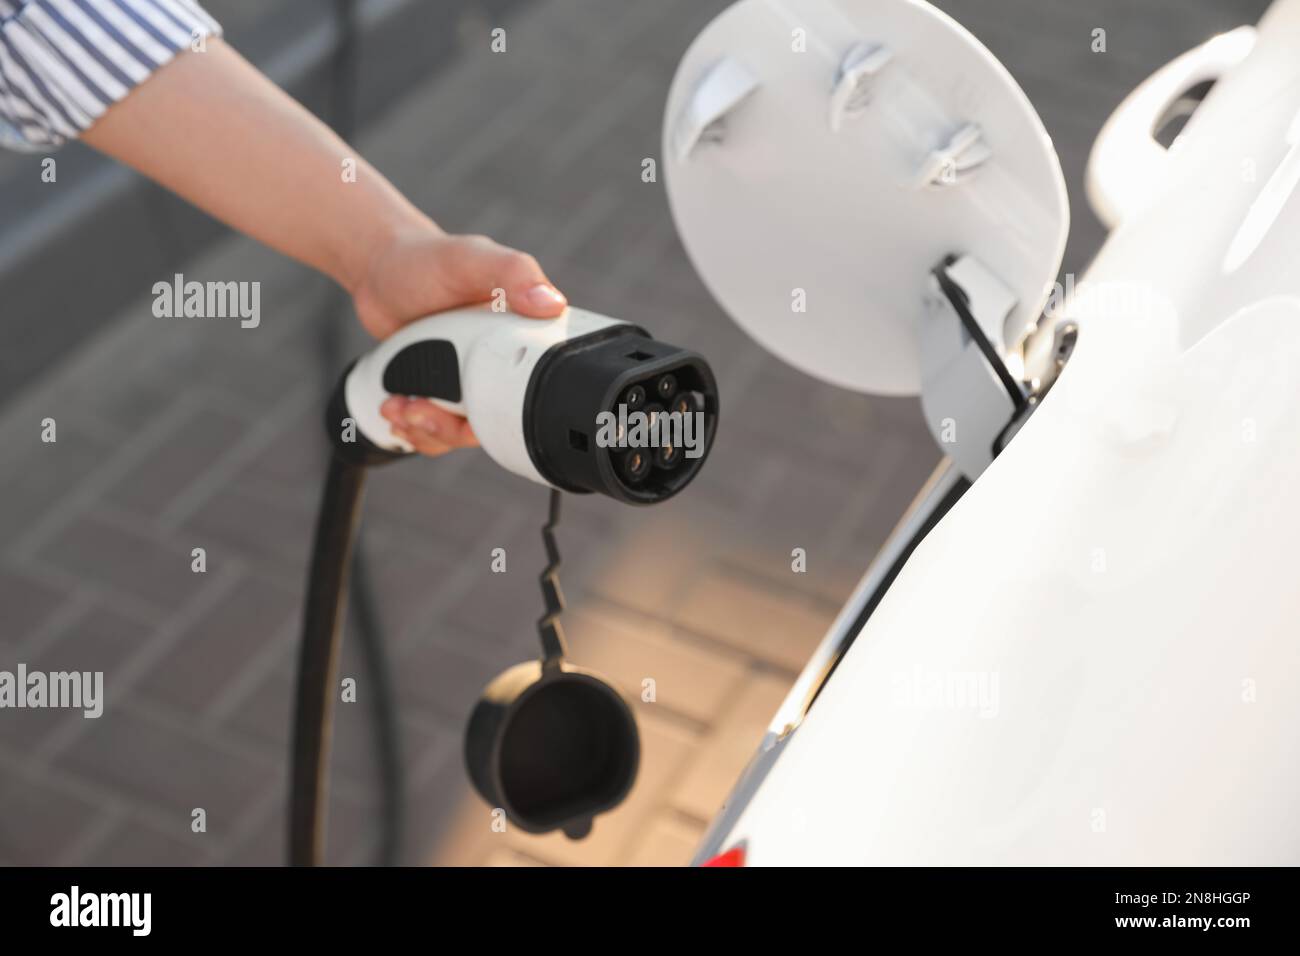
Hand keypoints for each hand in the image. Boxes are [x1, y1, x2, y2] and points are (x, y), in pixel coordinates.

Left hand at [352, 229, 567, 456]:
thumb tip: (553, 304)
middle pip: (493, 422)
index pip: (534, 390)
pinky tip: (395, 409)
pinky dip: (414, 429)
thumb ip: (513, 273)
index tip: (468, 407)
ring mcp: (470, 383)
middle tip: (419, 408)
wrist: (381, 273)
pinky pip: (438, 432)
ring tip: (398, 408)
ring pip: (461, 433)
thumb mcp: (471, 258)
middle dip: (451, 428)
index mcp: (524, 337)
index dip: (505, 410)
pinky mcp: (443, 394)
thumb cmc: (427, 259)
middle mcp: (501, 365)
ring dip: (427, 431)